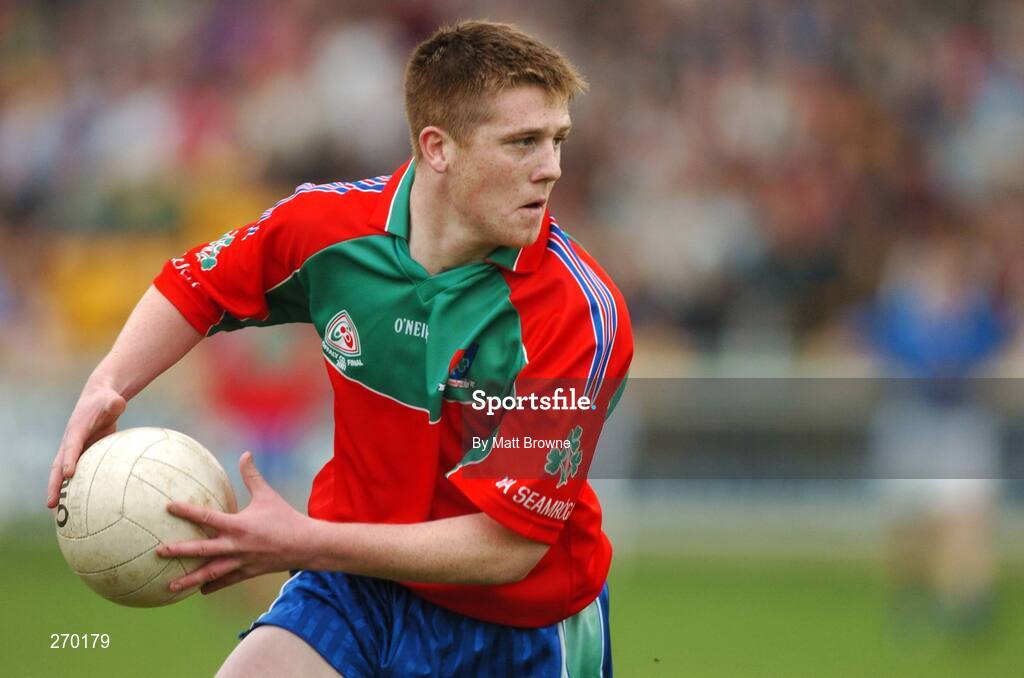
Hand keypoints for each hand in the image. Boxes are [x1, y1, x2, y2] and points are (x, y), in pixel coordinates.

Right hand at [47, 384, 126, 507]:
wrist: (99, 401)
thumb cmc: (106, 401)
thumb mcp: (112, 400)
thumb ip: (114, 403)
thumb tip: (119, 403)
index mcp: (77, 430)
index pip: (72, 446)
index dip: (70, 459)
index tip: (69, 474)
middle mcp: (71, 443)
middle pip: (58, 467)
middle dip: (55, 485)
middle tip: (52, 504)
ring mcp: (74, 451)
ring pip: (63, 475)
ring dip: (60, 492)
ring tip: (58, 515)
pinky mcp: (82, 456)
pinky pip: (76, 474)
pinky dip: (74, 489)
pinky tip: (81, 507)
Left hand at [158, 451, 314, 594]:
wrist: (305, 545)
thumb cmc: (285, 517)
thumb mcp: (268, 495)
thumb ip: (252, 476)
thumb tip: (246, 453)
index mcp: (238, 525)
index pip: (207, 517)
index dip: (186, 511)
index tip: (168, 506)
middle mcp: (236, 545)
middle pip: (201, 550)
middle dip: (178, 551)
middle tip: (158, 552)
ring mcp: (240, 562)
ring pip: (210, 573)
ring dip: (189, 580)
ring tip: (169, 586)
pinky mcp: (246, 572)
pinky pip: (225, 581)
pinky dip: (212, 586)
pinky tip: (199, 590)